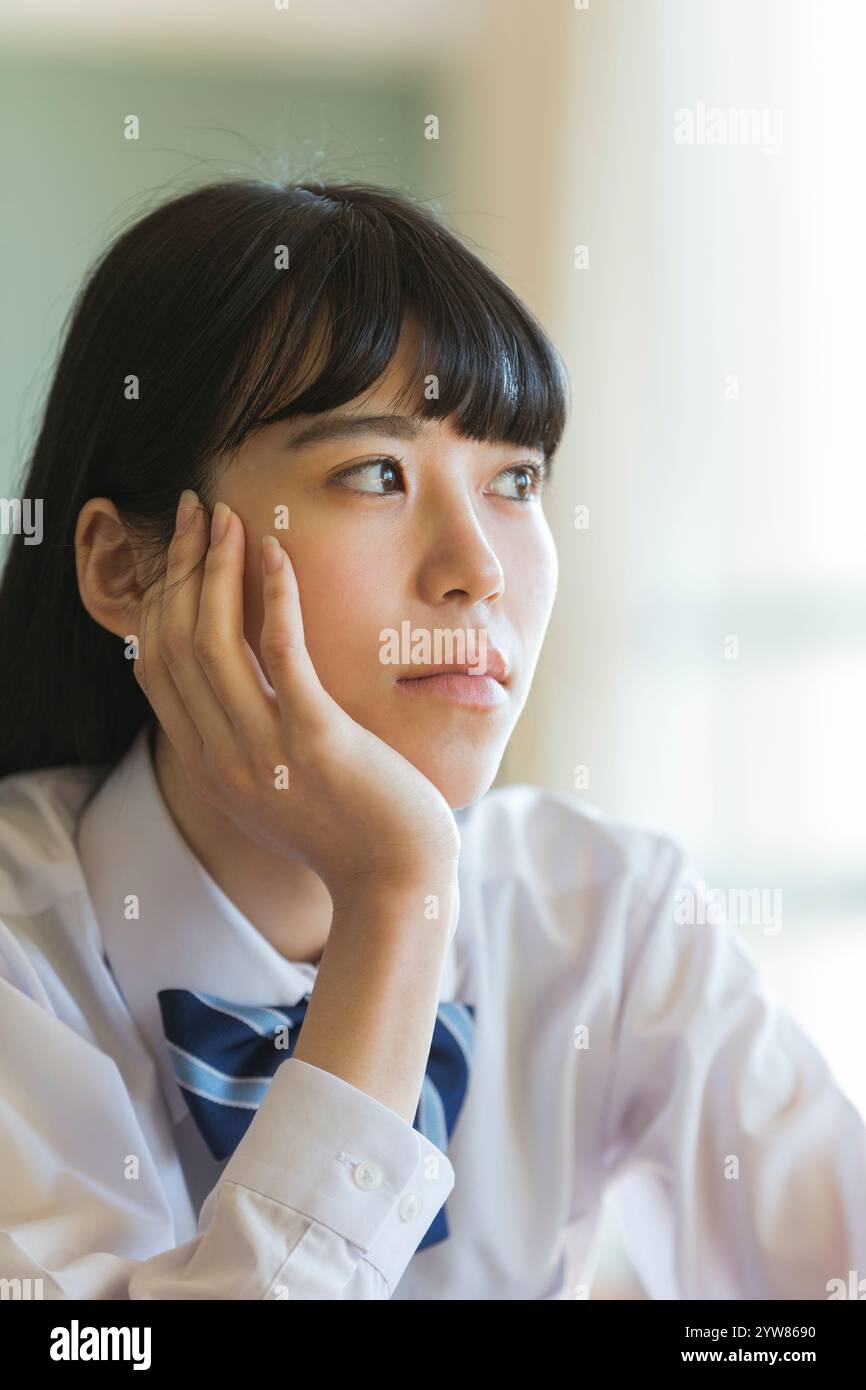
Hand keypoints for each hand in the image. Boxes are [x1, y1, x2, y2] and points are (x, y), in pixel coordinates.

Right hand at [132, 492, 460, 905]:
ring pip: (211, 642)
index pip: (154, 667)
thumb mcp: (275, 788)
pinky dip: (274, 597)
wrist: (396, 883)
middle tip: (196, 511)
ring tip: (227, 517)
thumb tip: (243, 687)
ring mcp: (262, 753)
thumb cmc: (349, 830)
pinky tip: (276, 552)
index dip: (159, 599)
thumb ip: (246, 741)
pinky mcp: (316, 742)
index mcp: (206, 765)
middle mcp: (219, 759)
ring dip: (215, 569)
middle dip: (180, 568)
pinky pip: (281, 654)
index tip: (179, 551)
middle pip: (173, 643)